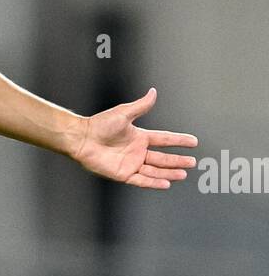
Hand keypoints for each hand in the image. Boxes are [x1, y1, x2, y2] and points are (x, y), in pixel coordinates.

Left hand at [71, 88, 197, 188]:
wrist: (82, 138)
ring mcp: (131, 163)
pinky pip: (141, 179)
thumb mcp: (124, 113)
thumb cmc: (100, 124)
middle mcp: (137, 151)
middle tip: (192, 163)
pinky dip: (154, 182)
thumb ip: (141, 106)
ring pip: (155, 170)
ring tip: (183, 174)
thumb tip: (153, 92)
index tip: (193, 142)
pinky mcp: (123, 174)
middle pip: (163, 158)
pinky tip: (166, 183)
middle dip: (177, 161)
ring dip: (169, 172)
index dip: (179, 141)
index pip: (164, 139)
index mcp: (139, 137)